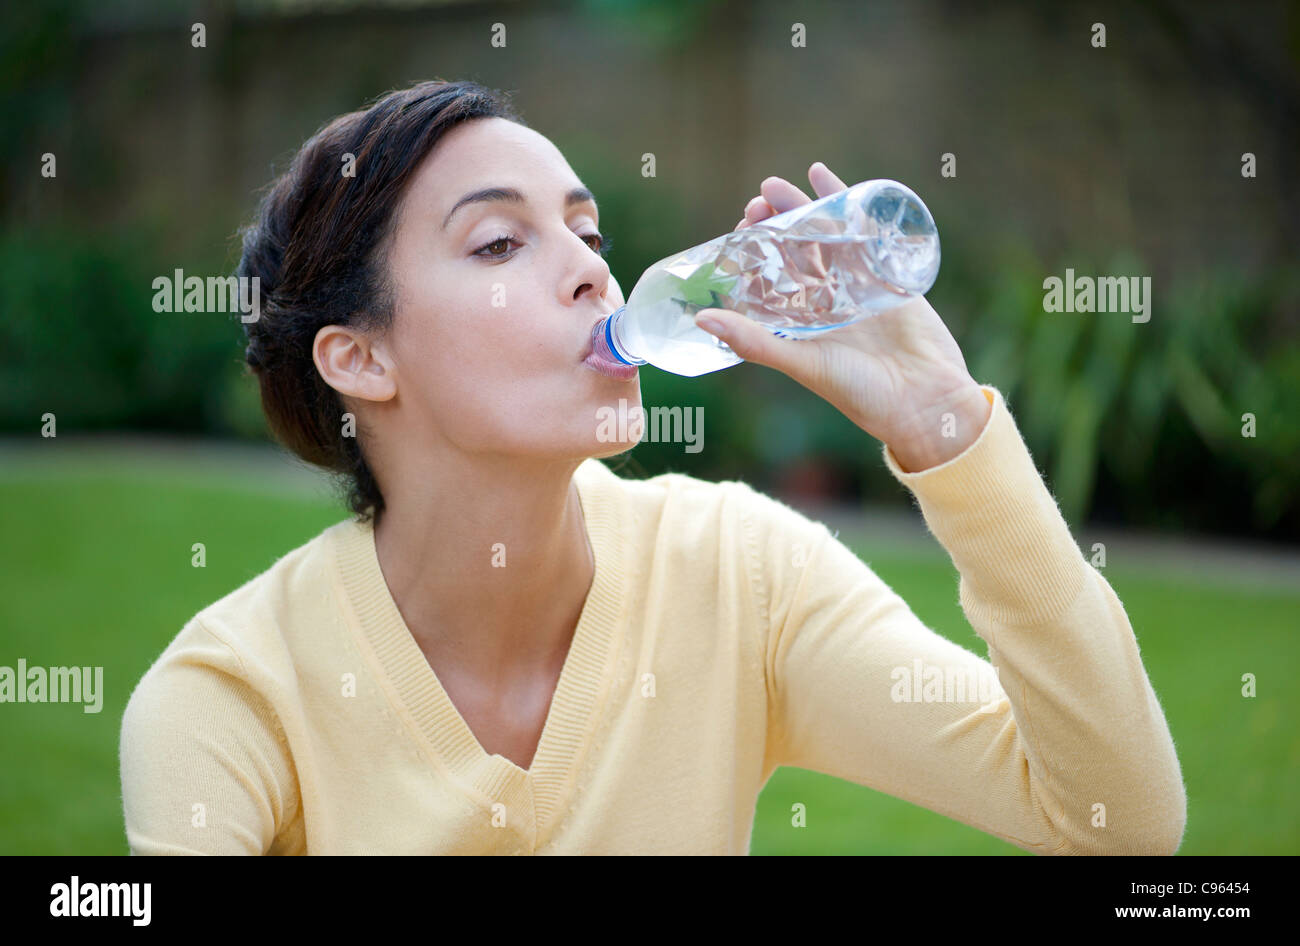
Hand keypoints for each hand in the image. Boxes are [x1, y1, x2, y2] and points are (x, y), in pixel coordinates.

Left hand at [699, 161, 989, 471]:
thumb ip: (755, 342)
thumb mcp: (803, 364)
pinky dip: (843, 201)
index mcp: (799, 326)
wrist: (927, 400)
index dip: (749, 256)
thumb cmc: (861, 392)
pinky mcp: (886, 273)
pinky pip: (860, 230)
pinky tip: (823, 174)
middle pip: (792, 253)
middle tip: (756, 201)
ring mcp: (855, 285)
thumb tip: (700, 320)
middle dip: (771, 226)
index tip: (736, 232)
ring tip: (776, 185)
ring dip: (800, 208)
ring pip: (821, 237)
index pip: (765, 281)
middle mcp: (823, 304)